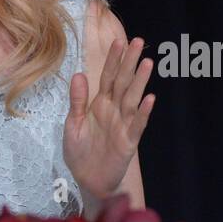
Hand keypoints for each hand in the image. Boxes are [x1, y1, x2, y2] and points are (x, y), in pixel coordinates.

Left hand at [62, 36, 154, 199]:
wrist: (87, 181)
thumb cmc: (80, 152)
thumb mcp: (72, 124)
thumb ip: (77, 101)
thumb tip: (78, 74)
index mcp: (99, 104)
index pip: (107, 77)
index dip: (113, 60)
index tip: (118, 41)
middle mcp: (113, 111)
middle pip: (123, 82)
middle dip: (130, 62)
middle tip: (139, 42)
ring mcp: (123, 125)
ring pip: (132, 99)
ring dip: (140, 81)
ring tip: (147, 63)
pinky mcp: (128, 142)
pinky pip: (137, 125)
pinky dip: (143, 112)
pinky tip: (150, 98)